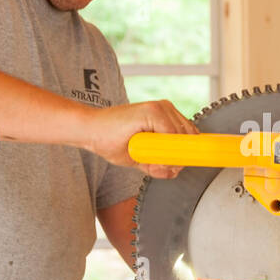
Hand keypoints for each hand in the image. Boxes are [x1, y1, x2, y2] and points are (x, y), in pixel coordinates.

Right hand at [76, 100, 197, 176]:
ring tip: (146, 159)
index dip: (187, 152)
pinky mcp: (152, 110)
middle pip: (189, 138)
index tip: (179, 165)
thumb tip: (175, 171)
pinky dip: (162, 150)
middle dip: (177, 157)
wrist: (90, 131)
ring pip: (181, 138)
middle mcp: (166, 108)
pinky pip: (170, 135)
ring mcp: (160, 107)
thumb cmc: (111, 141)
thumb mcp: (140, 158)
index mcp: (166, 116)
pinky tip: (145, 152)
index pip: (190, 135)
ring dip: (168, 156)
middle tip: (156, 166)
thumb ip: (158, 164)